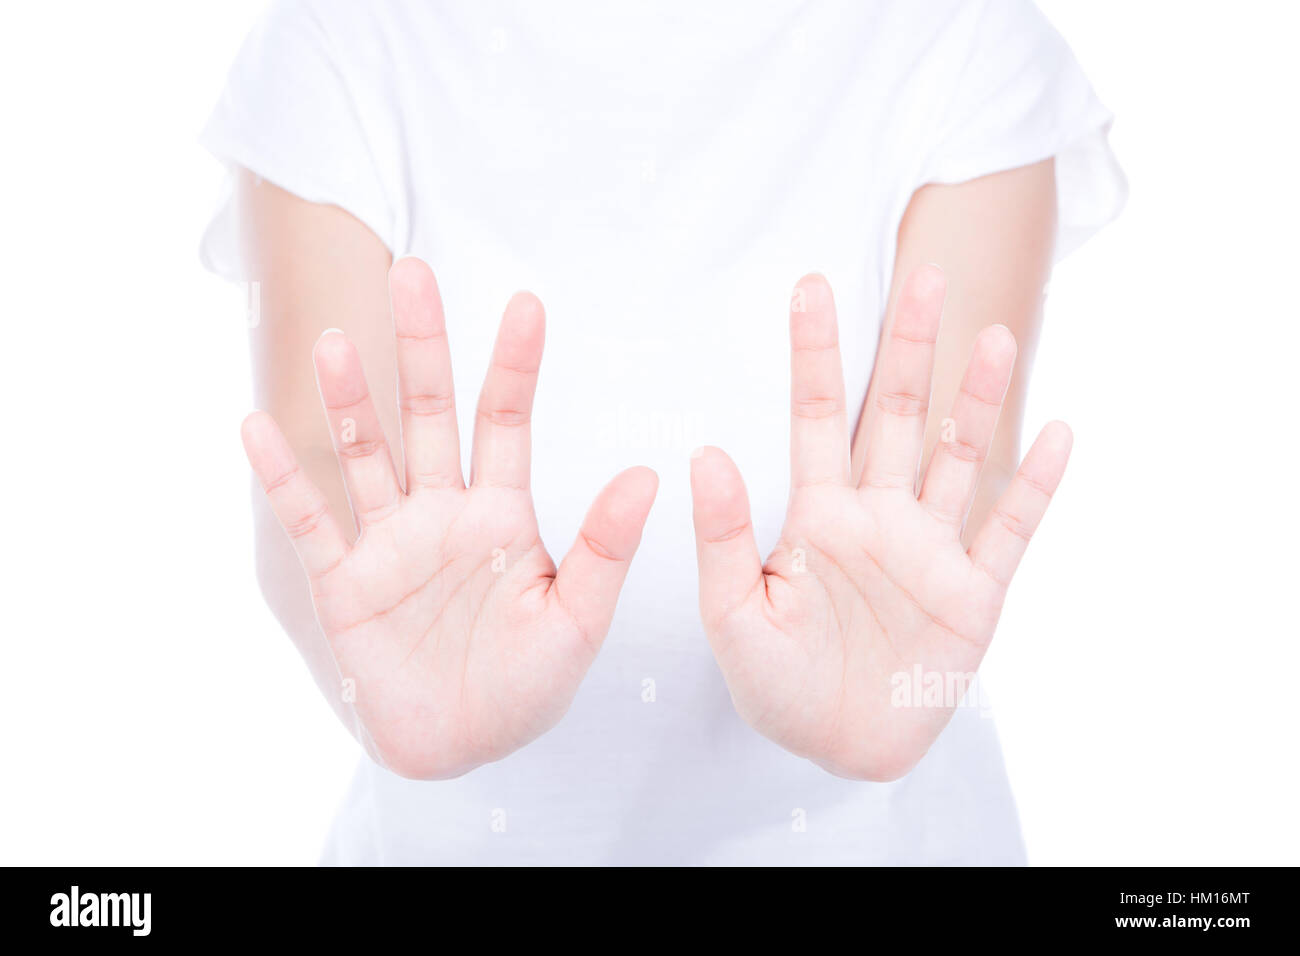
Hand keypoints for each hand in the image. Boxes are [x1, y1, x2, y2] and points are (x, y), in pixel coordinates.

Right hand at [241, 257, 657, 778]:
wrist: (461, 748)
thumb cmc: (527, 685)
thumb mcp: (577, 619)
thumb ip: (604, 548)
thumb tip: (648, 473)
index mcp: (502, 514)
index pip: (506, 421)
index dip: (516, 364)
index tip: (528, 302)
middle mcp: (442, 511)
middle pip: (430, 413)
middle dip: (423, 346)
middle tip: (414, 273)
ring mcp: (389, 542)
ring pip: (367, 454)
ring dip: (351, 401)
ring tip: (338, 343)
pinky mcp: (343, 582)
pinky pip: (310, 521)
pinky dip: (282, 478)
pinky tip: (255, 425)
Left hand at [688, 266, 1070, 780]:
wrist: (838, 749)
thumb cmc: (777, 683)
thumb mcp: (734, 614)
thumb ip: (723, 537)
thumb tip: (704, 453)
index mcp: (817, 514)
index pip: (814, 415)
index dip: (814, 352)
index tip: (810, 286)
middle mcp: (878, 515)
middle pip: (895, 414)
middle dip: (908, 347)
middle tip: (923, 275)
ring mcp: (931, 549)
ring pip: (958, 455)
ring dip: (977, 399)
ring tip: (994, 336)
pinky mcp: (975, 592)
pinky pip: (1010, 528)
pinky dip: (1033, 484)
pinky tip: (1056, 431)